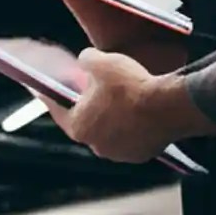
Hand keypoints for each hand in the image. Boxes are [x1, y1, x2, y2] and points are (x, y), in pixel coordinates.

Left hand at [41, 49, 215, 162]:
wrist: (169, 106)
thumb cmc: (131, 86)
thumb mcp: (102, 62)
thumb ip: (86, 60)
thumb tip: (86, 59)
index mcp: (78, 126)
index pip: (58, 110)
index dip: (54, 98)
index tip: (46, 92)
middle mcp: (95, 145)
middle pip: (86, 123)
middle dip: (89, 108)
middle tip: (94, 93)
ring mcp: (119, 153)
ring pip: (110, 133)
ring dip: (112, 120)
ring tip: (120, 102)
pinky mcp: (140, 155)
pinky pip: (131, 140)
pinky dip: (132, 129)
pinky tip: (138, 114)